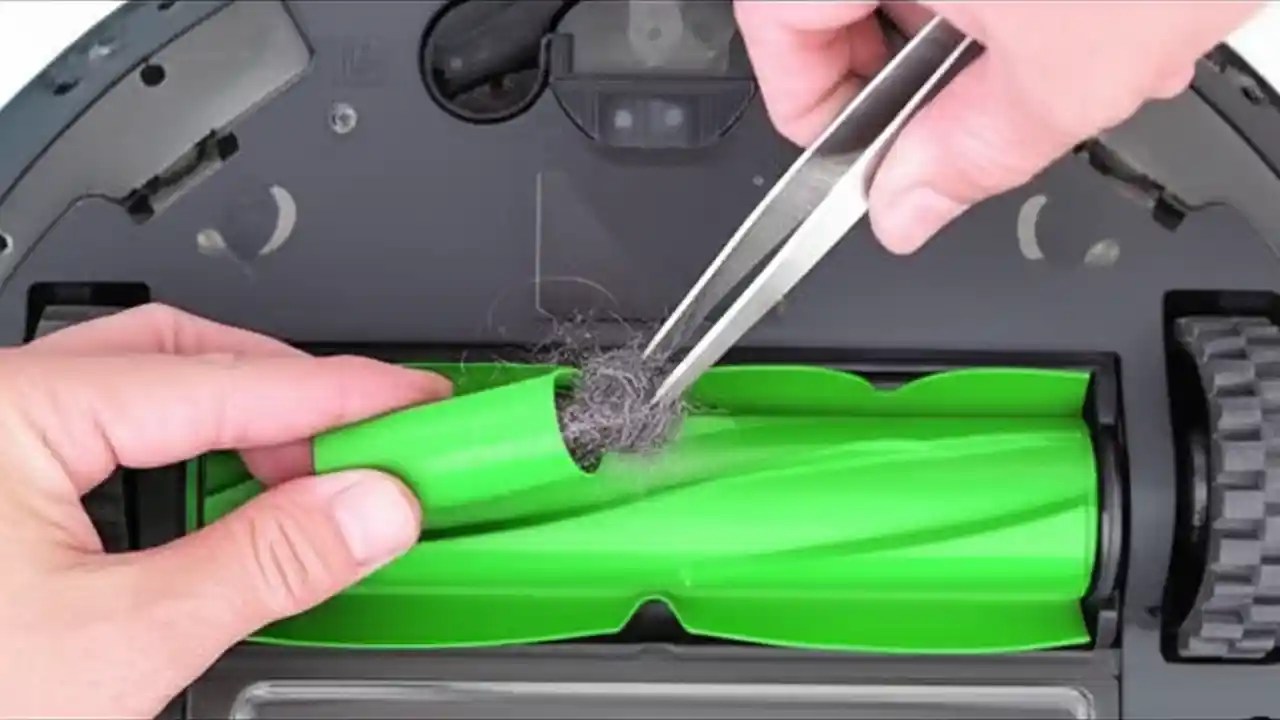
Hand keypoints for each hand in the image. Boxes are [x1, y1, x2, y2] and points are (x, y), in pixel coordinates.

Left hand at [0, 304, 450, 717]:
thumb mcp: (118, 643)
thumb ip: (262, 564)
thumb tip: (369, 507)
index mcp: (5, 414)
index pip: (215, 381)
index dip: (335, 391)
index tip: (414, 403)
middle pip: (178, 356)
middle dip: (288, 395)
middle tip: (373, 440)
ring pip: (144, 388)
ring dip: (240, 424)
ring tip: (314, 478)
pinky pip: (116, 435)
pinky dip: (192, 457)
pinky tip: (234, 501)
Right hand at [735, 1, 1261, 253]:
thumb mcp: (1064, 75)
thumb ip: (966, 156)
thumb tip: (904, 207)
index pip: (774, 28)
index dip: (811, 111)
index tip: (857, 156)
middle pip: (839, 0)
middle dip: (904, 75)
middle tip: (953, 120)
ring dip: (968, 31)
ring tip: (1047, 64)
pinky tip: (1074, 15)